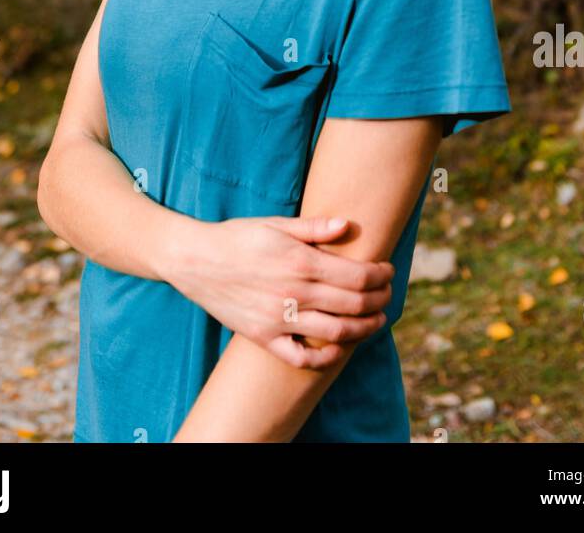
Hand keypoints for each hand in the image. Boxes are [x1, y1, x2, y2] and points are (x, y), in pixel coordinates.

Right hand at [171, 215, 394, 368]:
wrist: (195, 260)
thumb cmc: (237, 237)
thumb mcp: (275, 224)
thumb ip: (313, 227)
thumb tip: (346, 225)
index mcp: (300, 262)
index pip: (357, 276)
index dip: (380, 276)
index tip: (388, 272)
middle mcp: (293, 293)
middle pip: (353, 304)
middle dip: (379, 300)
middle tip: (388, 295)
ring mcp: (279, 319)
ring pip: (335, 333)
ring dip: (363, 329)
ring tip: (375, 320)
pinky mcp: (264, 337)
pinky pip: (301, 357)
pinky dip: (324, 359)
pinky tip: (337, 349)